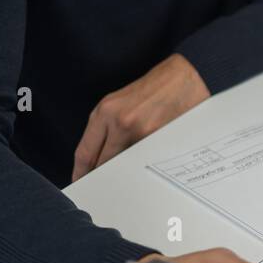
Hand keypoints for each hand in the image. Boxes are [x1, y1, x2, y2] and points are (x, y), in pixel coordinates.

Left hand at [72, 53, 208, 181]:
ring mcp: (141, 131)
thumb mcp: (120, 102)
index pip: (85, 152)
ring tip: (126, 175)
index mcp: (105, 112)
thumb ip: (106, 127)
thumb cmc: (153, 89)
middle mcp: (120, 122)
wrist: (183, 76)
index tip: (80, 181)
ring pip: (124, 163)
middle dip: (101, 176)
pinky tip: (147, 163)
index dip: (81, 172)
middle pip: (102, 162)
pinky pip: (144, 159)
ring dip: (123, 171)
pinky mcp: (160, 137)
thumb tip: (97, 157)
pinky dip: (143, 164)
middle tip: (101, 186)